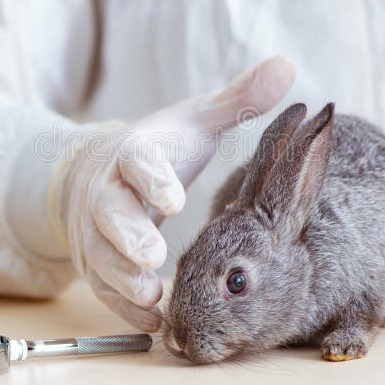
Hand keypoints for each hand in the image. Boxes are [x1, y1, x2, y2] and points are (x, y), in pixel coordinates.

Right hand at [57, 56, 294, 330]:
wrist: (99, 174)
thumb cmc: (160, 151)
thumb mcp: (196, 121)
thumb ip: (239, 100)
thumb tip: (287, 64)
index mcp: (135, 154)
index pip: (137, 162)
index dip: (152, 179)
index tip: (174, 198)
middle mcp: (109, 193)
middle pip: (109, 214)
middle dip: (128, 235)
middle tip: (153, 257)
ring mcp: (97, 231)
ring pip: (101, 257)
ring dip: (123, 279)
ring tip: (153, 298)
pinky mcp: (96, 262)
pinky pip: (104, 288)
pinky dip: (123, 306)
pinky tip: (150, 320)